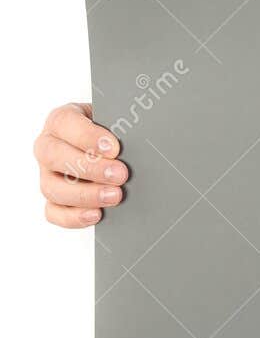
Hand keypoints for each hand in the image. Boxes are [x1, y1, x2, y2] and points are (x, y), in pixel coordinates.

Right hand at [33, 101, 129, 227]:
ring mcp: (47, 174)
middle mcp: (48, 147)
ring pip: (52, 187)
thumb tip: (134, 142)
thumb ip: (117, 127)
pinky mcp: (52, 198)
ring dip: (85, 194)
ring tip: (115, 196)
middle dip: (90, 167)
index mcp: (60, 121)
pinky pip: (53, 212)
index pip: (64, 123)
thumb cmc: (110, 131)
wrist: (110, 149)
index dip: (87, 136)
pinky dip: (73, 216)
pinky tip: (97, 214)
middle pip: (54, 156)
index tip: (114, 148)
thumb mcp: (113, 120)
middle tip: (120, 174)